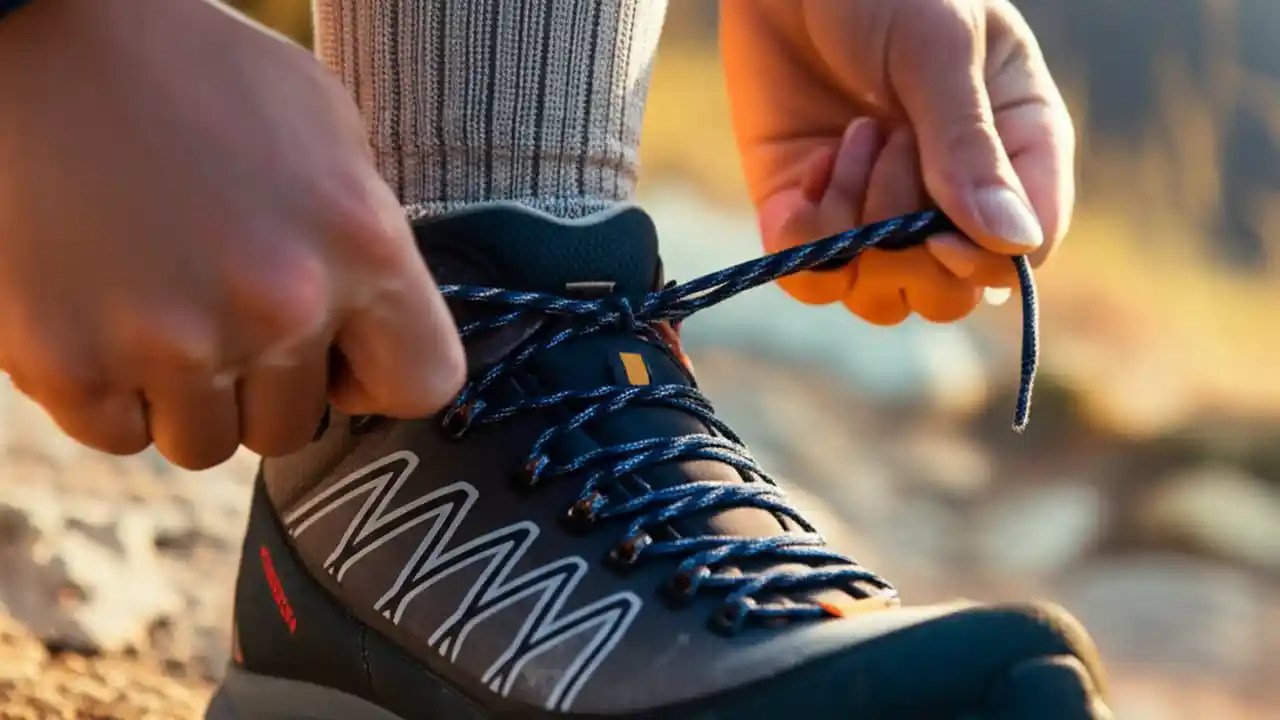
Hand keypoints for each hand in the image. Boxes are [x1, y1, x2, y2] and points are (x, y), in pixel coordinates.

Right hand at [0, 0, 463, 468]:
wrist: (42, 32)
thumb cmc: (196, 72)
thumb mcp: (326, 128)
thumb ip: (366, 237)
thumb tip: (378, 322)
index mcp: (360, 243)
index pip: (423, 385)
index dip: (376, 378)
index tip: (340, 358)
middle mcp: (279, 304)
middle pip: (294, 426)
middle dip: (262, 382)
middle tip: (218, 304)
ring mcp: (172, 341)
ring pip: (205, 441)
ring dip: (186, 393)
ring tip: (159, 301)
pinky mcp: (68, 364)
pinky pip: (117, 433)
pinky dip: (109, 391)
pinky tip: (101, 311)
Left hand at [722, 0, 1073, 324]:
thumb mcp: (939, 49)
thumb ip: (968, 144)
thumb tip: (1014, 244)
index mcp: (1015, 152)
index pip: (1020, 256)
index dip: (982, 261)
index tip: (940, 228)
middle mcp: (948, 199)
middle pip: (948, 295)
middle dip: (912, 245)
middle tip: (891, 142)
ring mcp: (874, 214)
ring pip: (879, 297)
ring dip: (859, 230)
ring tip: (853, 137)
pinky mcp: (807, 216)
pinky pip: (812, 278)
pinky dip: (804, 240)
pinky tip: (809, 169)